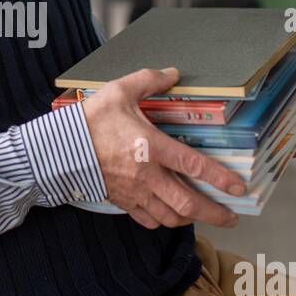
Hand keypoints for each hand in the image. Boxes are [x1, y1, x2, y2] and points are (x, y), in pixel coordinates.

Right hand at [82, 67, 244, 228]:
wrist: (57, 148)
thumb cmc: (90, 120)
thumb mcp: (120, 91)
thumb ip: (149, 80)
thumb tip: (173, 74)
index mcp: (150, 147)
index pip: (194, 165)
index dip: (220, 178)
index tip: (238, 188)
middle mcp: (146, 175)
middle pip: (187, 203)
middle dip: (214, 213)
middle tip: (231, 217)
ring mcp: (134, 192)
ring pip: (170, 217)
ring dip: (191, 219)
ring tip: (204, 216)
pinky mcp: (121, 201)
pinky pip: (148, 220)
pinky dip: (163, 221)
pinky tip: (170, 215)